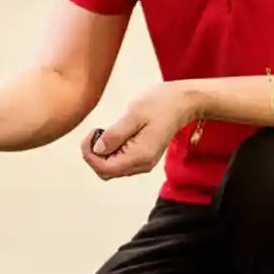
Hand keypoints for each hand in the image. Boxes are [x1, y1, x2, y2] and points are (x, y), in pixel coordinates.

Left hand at [82, 82, 197, 179]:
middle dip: (93, 154)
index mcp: (140, 156)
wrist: (183, 102)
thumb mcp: (134, 114)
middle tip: (96, 132)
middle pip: (105, 172)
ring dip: (101, 153)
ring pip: (110, 169)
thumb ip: (115, 134)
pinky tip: (115, 134)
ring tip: (107, 131)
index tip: (92, 132)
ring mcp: (143, 163)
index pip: (104, 168)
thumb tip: (97, 150)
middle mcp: (142, 165)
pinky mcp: (143, 157)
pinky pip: (119, 162)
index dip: (89, 153)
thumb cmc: (160, 103)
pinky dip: (110, 151)